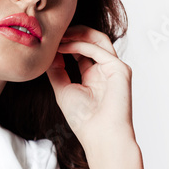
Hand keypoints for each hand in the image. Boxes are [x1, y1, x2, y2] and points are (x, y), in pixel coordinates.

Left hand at [45, 24, 135, 146]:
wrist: (100, 136)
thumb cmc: (83, 119)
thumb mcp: (63, 89)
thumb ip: (57, 70)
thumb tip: (49, 54)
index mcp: (94, 76)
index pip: (82, 51)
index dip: (66, 43)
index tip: (49, 41)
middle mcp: (106, 70)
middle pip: (92, 40)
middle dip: (73, 33)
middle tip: (54, 32)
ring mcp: (114, 68)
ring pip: (98, 39)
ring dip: (77, 33)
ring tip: (59, 35)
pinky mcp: (119, 69)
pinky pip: (98, 50)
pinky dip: (80, 45)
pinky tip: (64, 47)